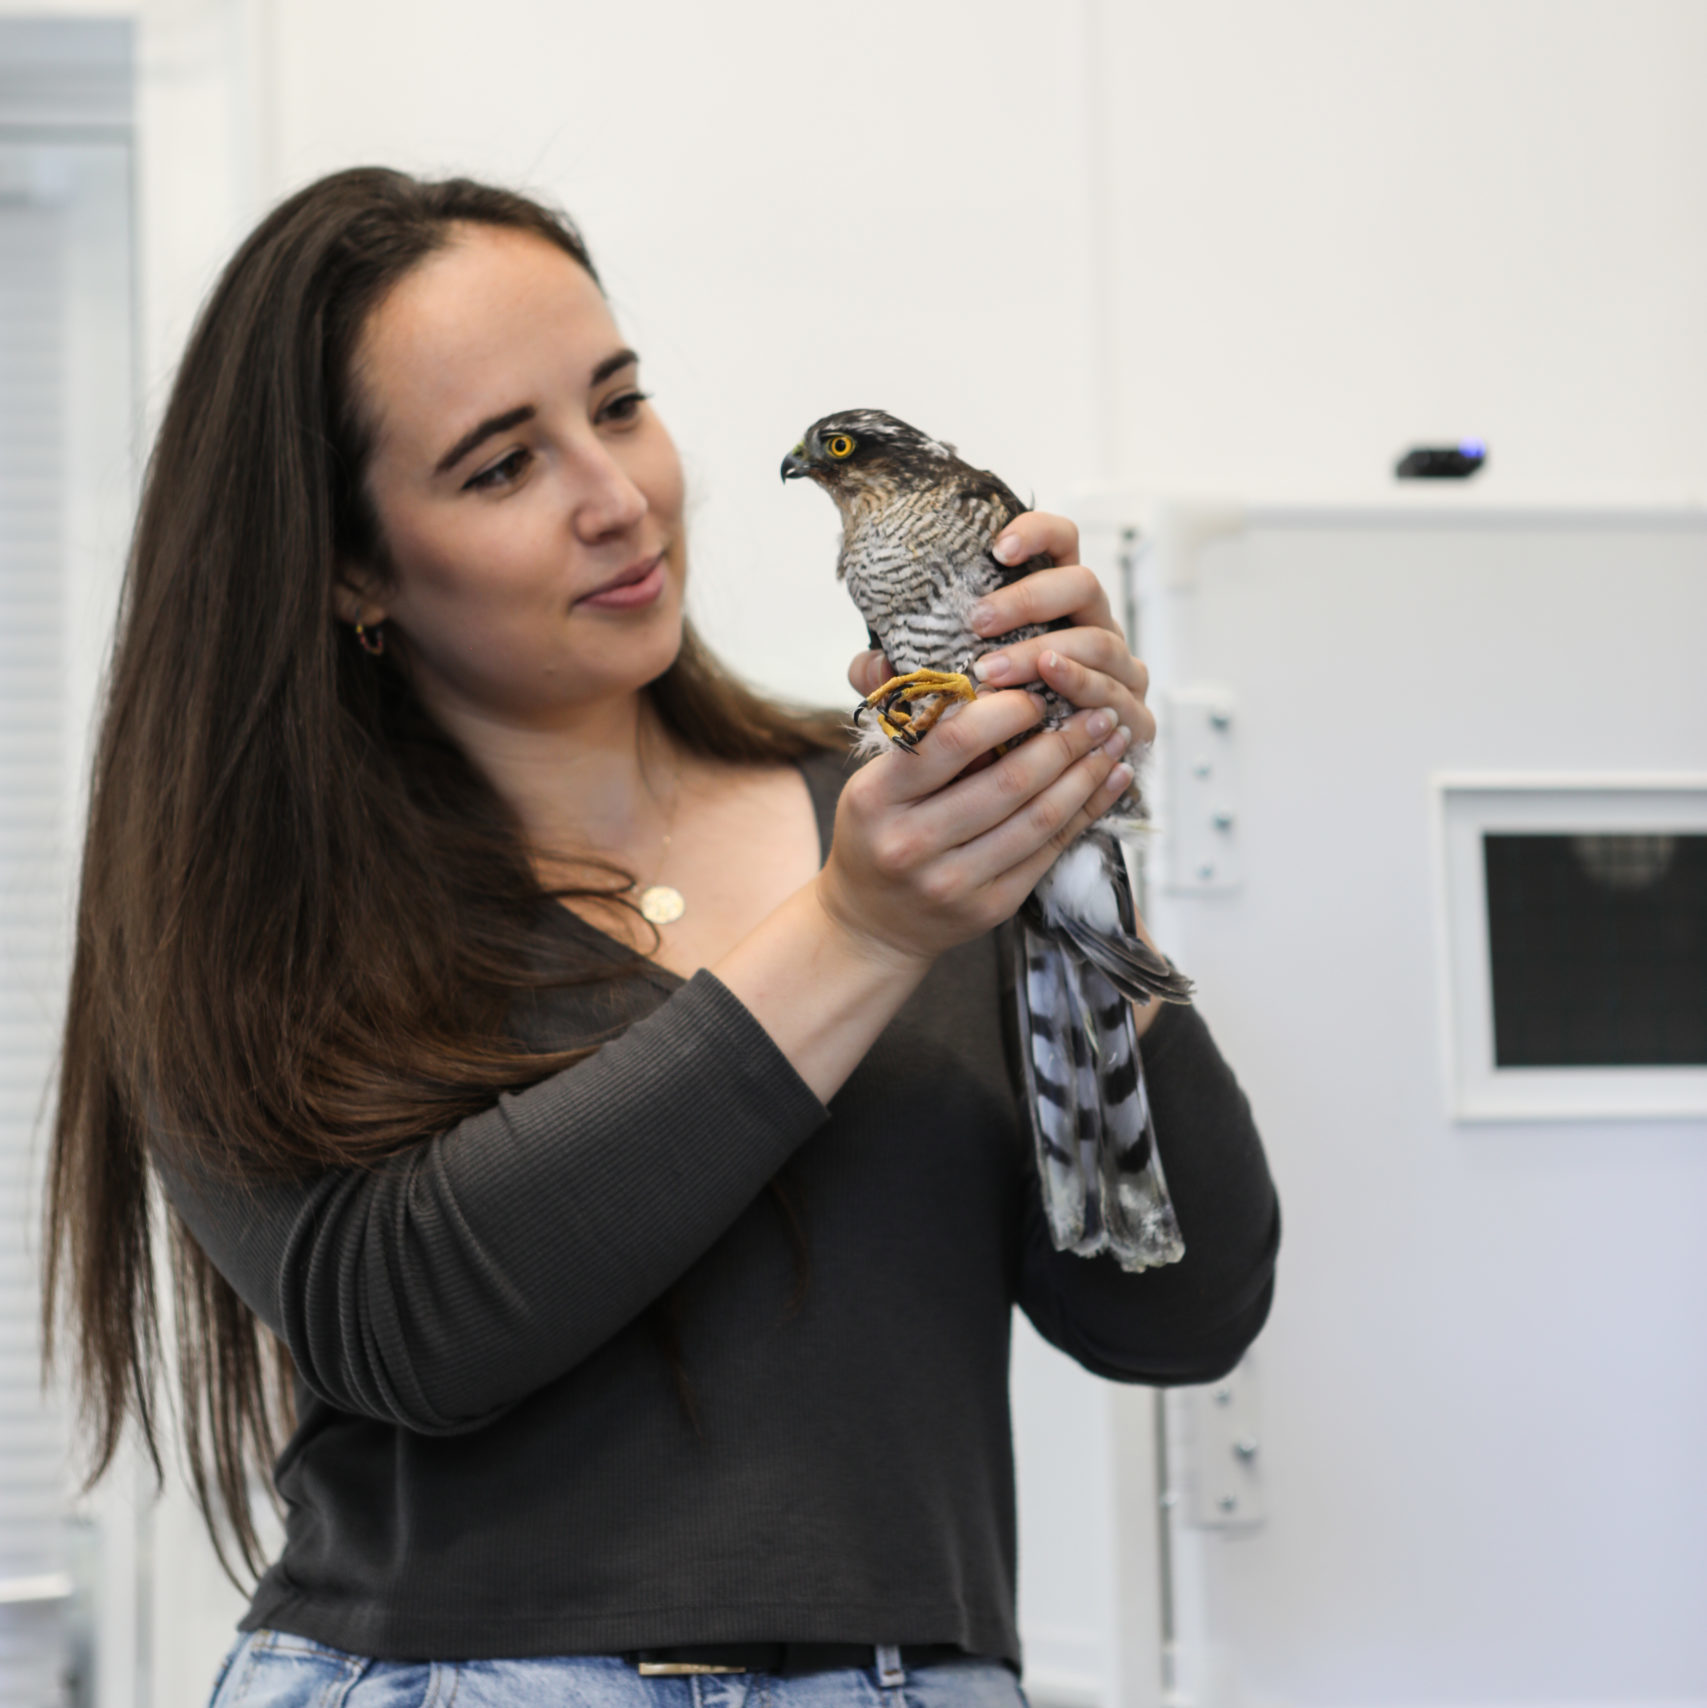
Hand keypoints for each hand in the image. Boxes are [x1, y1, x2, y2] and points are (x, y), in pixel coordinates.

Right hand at [814, 685, 1134, 969]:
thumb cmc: (877, 834)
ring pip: (1039, 817)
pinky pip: (1049, 851)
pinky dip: (1087, 811)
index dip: (1008, 711)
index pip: (954, 741)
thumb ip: (926, 742)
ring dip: (1087, 773)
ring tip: (1114, 741)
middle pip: (1010, 781)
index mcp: (876, 797)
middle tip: (1098, 711)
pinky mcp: (989, 908)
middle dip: (1066, 740)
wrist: (871, 925)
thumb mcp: (876, 782)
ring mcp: (952, 881)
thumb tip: (1004, 695)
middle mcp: (911, 843)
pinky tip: (1110, 782)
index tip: (1039, 695)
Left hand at [846, 510, 1154, 750]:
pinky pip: (1116, 694)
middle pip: (1083, 584)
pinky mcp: (1134, 714)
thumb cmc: (993, 730)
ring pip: (1099, 640)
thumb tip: (871, 664)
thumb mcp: (945, 698)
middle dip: (1031, 599)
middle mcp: (1095, 627)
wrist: (1036, 795)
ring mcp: (1120, 669)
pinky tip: (1050, 700)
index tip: (997, 548)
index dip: (1039, 533)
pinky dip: (1082, 692)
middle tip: (977, 623)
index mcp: (1056, 606)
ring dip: (1045, 652)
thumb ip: (909, 680)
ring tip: (994, 672)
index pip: (1062, 544)